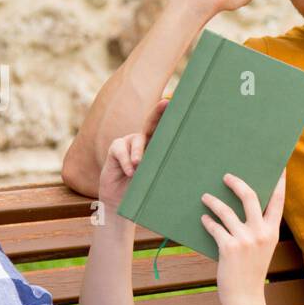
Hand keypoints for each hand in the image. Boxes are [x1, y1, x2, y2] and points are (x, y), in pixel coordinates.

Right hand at [97, 94, 170, 213]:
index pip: (167, 130)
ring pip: (137, 140)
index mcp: (158, 146)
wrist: (122, 201)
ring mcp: (129, 142)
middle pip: (152, 123)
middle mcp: (144, 140)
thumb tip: (187, 165)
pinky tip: (130, 172)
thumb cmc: (144, 190)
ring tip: (139, 165)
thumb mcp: (158, 179)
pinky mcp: (116, 148)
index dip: (173, 118)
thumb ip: (166, 169)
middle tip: (165, 103)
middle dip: (159, 112)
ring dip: (138, 152)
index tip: (182, 106)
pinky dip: (126, 161)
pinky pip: (121, 150)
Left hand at [200, 169, 286, 304]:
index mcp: (272, 232)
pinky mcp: (229, 247)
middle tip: (226, 176)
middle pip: (250, 196)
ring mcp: (245, 240)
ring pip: (226, 210)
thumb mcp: (261, 248)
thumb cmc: (250, 271)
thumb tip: (240, 206)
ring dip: (213, 201)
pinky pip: (215, 227)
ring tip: (205, 197)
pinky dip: (207, 222)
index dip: (279, 182)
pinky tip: (203, 219)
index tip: (280, 167)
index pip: (278, 201)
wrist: (245, 297)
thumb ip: (257, 229)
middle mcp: (261, 233)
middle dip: (236, 182)